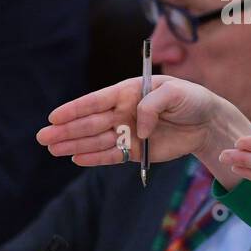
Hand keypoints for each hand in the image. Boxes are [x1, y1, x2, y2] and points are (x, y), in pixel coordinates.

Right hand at [37, 76, 250, 187]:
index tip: (55, 116)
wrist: (206, 122)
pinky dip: (95, 158)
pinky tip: (76, 158)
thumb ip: (153, 105)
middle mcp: (123, 112)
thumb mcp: (176, 93)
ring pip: (96, 140)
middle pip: (90, 122)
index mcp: (129, 92)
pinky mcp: (135, 151)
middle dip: (66, 129)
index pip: (96, 101)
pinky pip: (111, 155)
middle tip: (43, 137)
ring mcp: (128, 132)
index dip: (75, 109)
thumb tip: (138, 129)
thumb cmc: (191, 99)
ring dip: (74, 145)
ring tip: (52, 149)